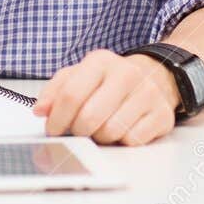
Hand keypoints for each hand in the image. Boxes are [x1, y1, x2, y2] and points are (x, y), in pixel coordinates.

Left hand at [33, 49, 179, 145]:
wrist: (153, 78)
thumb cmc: (109, 81)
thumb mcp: (78, 76)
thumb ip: (55, 91)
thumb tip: (40, 110)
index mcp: (100, 62)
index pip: (71, 94)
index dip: (57, 118)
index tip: (52, 129)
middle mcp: (126, 74)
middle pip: (89, 118)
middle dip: (77, 131)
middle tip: (77, 130)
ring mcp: (147, 94)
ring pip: (110, 132)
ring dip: (100, 137)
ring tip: (101, 126)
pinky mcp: (162, 115)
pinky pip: (132, 140)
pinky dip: (122, 141)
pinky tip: (121, 129)